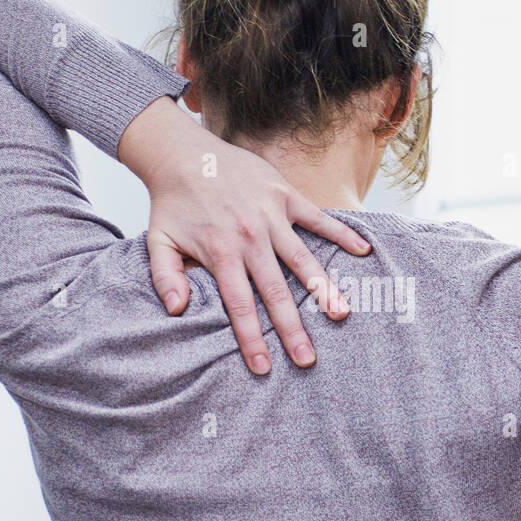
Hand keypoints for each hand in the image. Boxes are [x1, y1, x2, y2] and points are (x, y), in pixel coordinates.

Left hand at [118, 97, 371, 372]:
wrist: (184, 153)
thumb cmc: (172, 204)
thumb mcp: (158, 242)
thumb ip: (165, 277)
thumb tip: (176, 310)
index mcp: (220, 253)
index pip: (240, 306)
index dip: (252, 339)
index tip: (263, 367)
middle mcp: (249, 237)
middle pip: (276, 292)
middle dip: (292, 329)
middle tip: (307, 359)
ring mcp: (271, 215)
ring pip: (303, 259)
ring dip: (323, 288)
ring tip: (340, 314)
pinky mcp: (285, 195)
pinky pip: (318, 218)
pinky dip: (342, 233)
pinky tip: (363, 251)